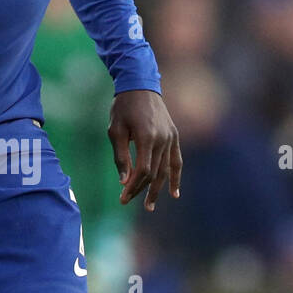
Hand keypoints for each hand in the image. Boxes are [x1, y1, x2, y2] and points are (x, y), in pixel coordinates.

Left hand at [108, 89, 181, 210]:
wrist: (140, 85)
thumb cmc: (123, 107)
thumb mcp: (115, 130)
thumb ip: (120, 157)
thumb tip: (124, 182)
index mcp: (147, 137)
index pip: (142, 170)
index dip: (133, 186)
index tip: (122, 197)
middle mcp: (163, 139)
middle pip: (153, 173)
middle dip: (140, 190)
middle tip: (126, 202)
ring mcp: (171, 138)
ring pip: (165, 171)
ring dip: (157, 190)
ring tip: (149, 207)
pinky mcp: (174, 136)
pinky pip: (177, 161)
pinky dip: (176, 178)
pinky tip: (175, 194)